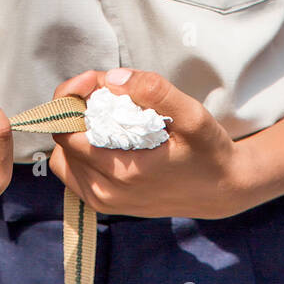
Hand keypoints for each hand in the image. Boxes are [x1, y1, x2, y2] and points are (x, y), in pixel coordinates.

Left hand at [46, 68, 250, 219]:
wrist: (221, 190)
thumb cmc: (208, 150)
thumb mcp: (192, 115)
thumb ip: (154, 91)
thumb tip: (112, 79)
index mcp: (123, 173)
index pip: (67, 131)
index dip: (73, 97)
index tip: (97, 79)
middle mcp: (105, 193)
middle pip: (62, 140)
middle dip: (76, 109)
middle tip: (105, 90)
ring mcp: (103, 202)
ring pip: (63, 157)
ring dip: (75, 129)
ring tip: (104, 112)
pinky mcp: (104, 204)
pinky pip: (72, 172)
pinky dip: (79, 149)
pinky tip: (103, 134)